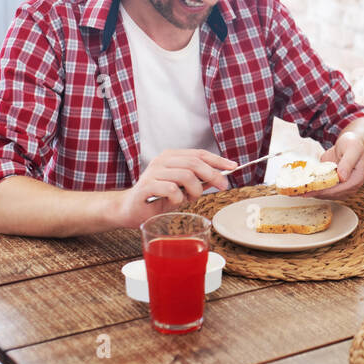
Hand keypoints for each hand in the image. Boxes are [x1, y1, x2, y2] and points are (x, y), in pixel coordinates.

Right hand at [111, 148, 236, 228]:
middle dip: (213, 175)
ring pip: (185, 175)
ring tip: (190, 198)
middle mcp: (162, 160)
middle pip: (195, 163)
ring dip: (194, 190)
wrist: (130, 209)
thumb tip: (220, 177)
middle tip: (222, 187)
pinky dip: (179, 198)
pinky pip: (171, 189)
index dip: (218, 160)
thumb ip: (198, 181)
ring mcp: (153, 172)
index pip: (199, 153)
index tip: (233, 167)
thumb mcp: (183, 189)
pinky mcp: (147, 186)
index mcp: (171, 157)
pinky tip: (175, 202)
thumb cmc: (157, 198)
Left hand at [304, 131, 363, 198]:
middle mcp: (351, 187)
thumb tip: (342, 178)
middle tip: (298, 191)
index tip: (311, 189)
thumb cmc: (352, 144)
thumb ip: (348, 162)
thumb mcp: (352, 149)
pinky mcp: (334, 187)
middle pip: (331, 194)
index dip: (324, 190)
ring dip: (312, 192)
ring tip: (297, 190)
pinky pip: (323, 191)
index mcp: (356, 179)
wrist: (349, 145)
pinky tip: (302, 186)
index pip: (339, 189)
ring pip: (326, 195)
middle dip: (315, 192)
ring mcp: (342, 189)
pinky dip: (313, 189)